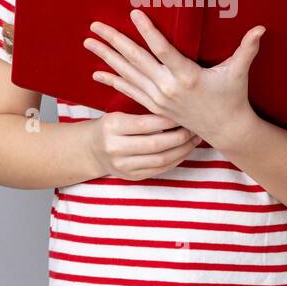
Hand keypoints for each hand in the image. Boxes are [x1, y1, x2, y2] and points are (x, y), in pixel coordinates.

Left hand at [82, 7, 262, 148]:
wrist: (225, 130)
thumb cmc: (232, 98)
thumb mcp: (238, 73)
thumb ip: (246, 49)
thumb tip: (260, 28)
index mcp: (187, 76)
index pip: (162, 50)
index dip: (148, 31)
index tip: (133, 14)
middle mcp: (168, 88)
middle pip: (136, 60)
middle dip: (114, 41)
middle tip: (96, 26)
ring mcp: (158, 99)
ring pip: (128, 74)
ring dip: (107, 58)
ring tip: (89, 43)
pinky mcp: (154, 106)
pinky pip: (129, 91)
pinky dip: (113, 80)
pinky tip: (96, 72)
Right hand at [83, 111, 201, 180]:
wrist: (92, 150)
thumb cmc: (112, 126)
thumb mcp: (120, 114)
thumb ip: (143, 113)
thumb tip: (177, 109)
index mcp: (112, 126)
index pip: (146, 124)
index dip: (168, 120)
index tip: (184, 114)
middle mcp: (115, 148)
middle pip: (156, 144)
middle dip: (180, 136)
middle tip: (194, 127)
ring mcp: (123, 166)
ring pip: (161, 160)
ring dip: (182, 150)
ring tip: (194, 140)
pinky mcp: (132, 177)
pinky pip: (159, 170)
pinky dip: (176, 160)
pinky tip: (185, 151)